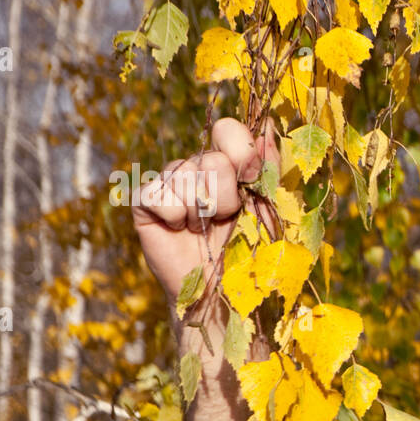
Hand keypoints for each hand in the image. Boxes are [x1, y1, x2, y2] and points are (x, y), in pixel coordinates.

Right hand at [133, 117, 277, 306]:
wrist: (223, 295)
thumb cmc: (252, 255)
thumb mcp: (273, 211)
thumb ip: (271, 169)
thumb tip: (268, 124)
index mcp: (233, 164)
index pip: (230, 129)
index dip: (241, 150)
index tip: (250, 177)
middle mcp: (200, 167)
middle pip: (212, 158)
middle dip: (227, 196)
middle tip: (228, 219)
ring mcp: (171, 183)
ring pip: (184, 174)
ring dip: (201, 211)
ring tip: (205, 230)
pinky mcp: (146, 202)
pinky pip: (156, 192)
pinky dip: (173, 216)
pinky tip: (180, 230)